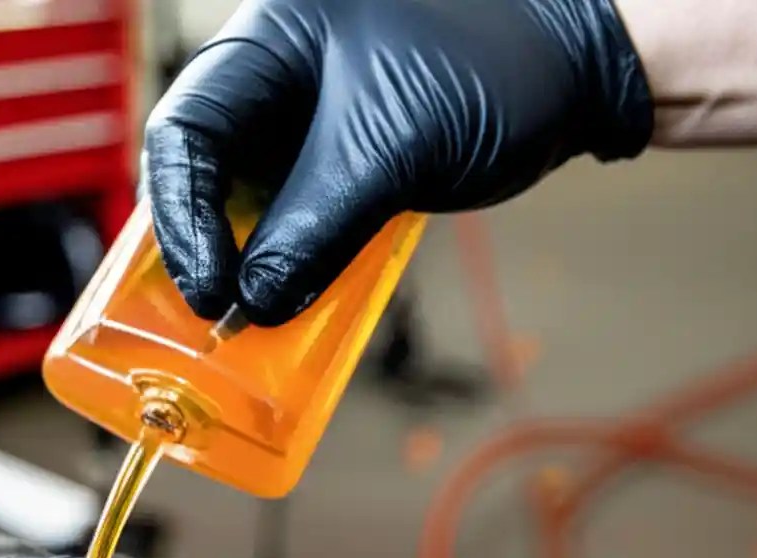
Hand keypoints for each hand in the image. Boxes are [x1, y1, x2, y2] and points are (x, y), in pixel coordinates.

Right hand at [145, 0, 652, 325]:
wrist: (575, 72)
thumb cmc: (492, 71)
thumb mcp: (388, 153)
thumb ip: (311, 229)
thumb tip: (252, 303)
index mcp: (268, 42)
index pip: (185, 128)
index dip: (181, 213)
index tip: (207, 286)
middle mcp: (271, 76)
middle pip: (197, 165)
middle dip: (198, 241)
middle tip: (213, 310)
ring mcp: (299, 119)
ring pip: (237, 197)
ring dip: (236, 258)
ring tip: (238, 317)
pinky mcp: (330, 160)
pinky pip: (284, 215)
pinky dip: (280, 260)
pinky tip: (280, 301)